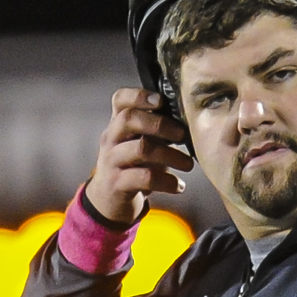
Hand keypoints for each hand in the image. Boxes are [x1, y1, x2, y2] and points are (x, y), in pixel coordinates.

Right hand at [84, 88, 195, 225]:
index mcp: (117, 124)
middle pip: (129, 119)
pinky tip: (178, 186)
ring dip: (171, 155)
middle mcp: (111, 139)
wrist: (108, 200)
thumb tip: (188, 121)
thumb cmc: (132, 166)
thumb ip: (155, 129)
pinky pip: (145, 178)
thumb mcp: (138, 143)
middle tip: (182, 134)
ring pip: (141, 149)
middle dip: (160, 124)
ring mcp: (111, 161)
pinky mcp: (116, 184)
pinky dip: (167, 182)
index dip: (139, 96)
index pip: (120, 100)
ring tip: (188, 164)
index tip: (161, 100)